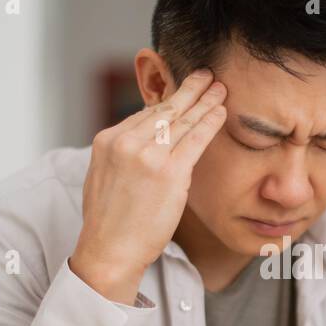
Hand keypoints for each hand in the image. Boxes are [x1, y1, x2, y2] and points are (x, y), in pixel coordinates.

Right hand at [70, 69, 227, 303]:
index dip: (168, 103)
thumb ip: (122, 155)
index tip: (183, 94)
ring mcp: (147, 155)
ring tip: (220, 88)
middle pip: (164, 110)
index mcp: (106, 141)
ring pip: (182, 120)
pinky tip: (222, 112)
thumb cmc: (110, 222)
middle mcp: (125, 142)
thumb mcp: (103, 177)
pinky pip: (195, 139)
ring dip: (205, 101)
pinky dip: (210, 122)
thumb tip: (141, 143)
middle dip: (189, 90)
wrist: (110, 250)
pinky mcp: (168, 172)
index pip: (143, 114)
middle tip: (206, 76)